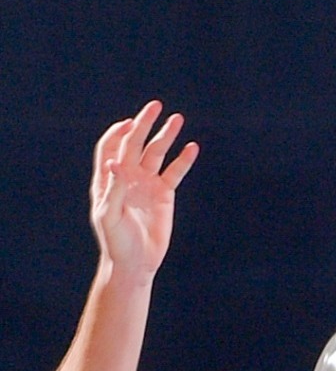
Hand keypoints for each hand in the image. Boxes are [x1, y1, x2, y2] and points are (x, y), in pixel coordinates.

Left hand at [90, 101, 198, 286]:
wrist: (136, 264)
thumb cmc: (116, 242)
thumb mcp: (110, 216)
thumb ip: (113, 188)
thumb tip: (115, 161)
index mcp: (109, 181)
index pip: (111, 148)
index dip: (118, 133)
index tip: (131, 122)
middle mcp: (128, 178)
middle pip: (135, 144)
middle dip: (144, 124)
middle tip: (155, 106)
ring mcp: (147, 185)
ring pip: (157, 153)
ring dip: (166, 135)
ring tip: (177, 119)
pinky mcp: (164, 195)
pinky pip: (175, 172)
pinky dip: (184, 159)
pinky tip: (192, 148)